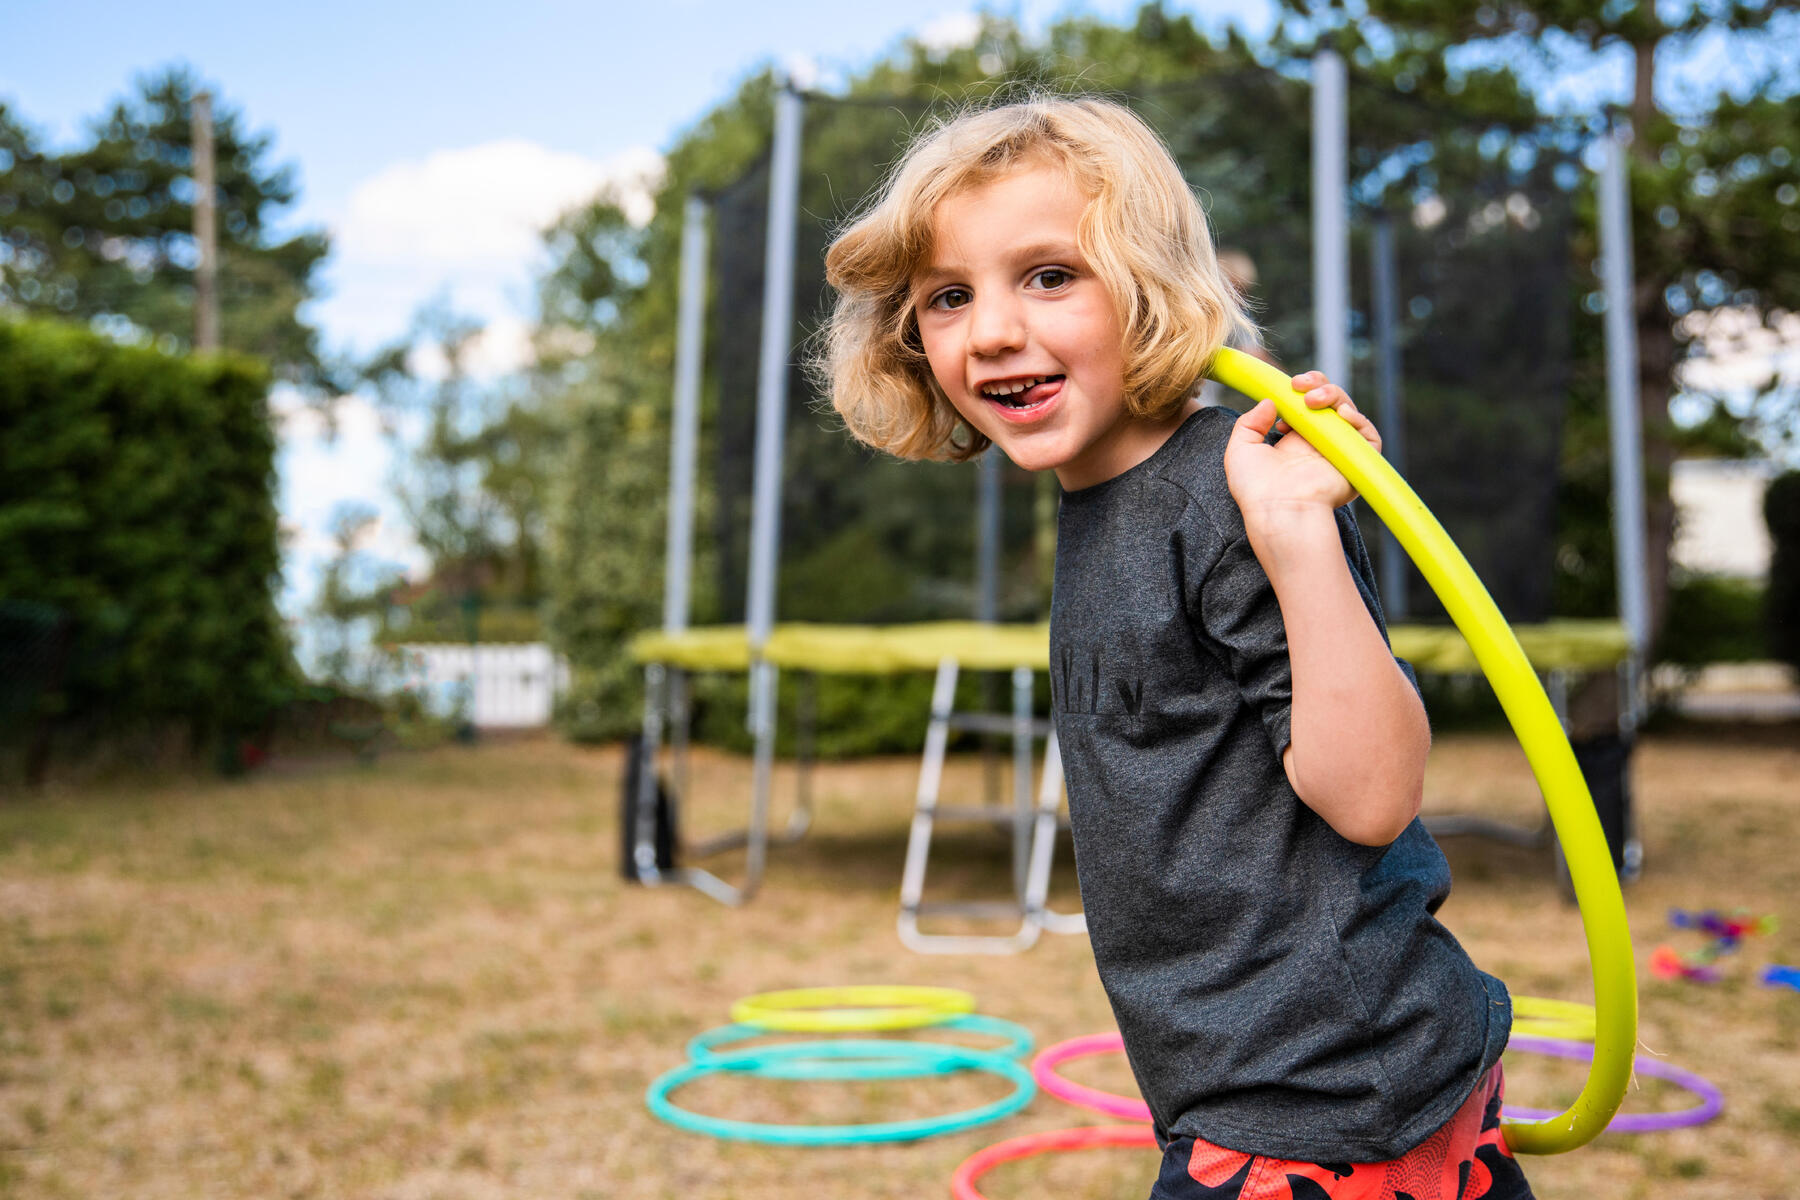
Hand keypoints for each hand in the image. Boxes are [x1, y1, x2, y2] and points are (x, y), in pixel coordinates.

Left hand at [1223, 371, 1381, 536]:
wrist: (1279, 512)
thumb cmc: (1256, 489)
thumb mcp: (1241, 450)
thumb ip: (1249, 423)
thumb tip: (1269, 401)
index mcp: (1294, 442)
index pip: (1307, 406)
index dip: (1302, 390)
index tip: (1288, 388)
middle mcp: (1318, 445)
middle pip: (1330, 403)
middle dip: (1319, 385)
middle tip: (1300, 385)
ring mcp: (1338, 452)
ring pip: (1348, 412)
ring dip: (1334, 395)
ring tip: (1313, 401)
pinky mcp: (1356, 462)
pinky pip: (1369, 436)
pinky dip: (1358, 420)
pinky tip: (1340, 415)